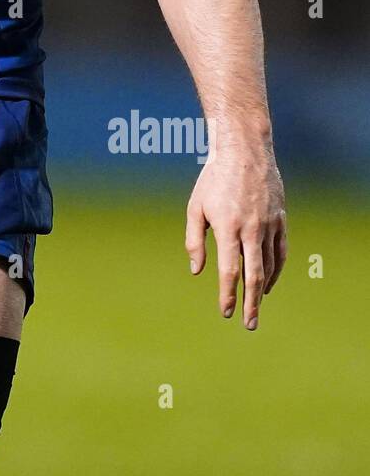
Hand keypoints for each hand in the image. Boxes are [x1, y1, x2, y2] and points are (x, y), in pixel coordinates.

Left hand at [185, 135, 286, 329]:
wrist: (244, 151)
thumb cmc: (213, 179)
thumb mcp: (195, 207)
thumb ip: (195, 240)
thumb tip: (196, 270)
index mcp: (227, 227)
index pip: (229, 270)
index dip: (227, 294)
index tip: (225, 311)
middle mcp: (251, 228)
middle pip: (254, 275)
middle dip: (251, 303)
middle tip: (248, 324)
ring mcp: (269, 224)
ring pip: (270, 265)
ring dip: (263, 288)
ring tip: (255, 304)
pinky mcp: (281, 219)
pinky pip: (281, 251)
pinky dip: (276, 270)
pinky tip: (268, 282)